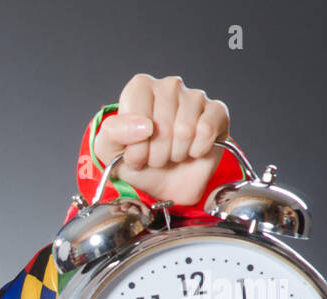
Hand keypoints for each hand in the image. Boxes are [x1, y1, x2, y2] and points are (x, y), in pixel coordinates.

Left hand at [94, 74, 229, 206]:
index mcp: (139, 88)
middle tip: (155, 157)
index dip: (136, 143)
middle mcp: (168, 86)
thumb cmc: (137, 162)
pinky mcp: (217, 111)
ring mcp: (194, 96)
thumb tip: (144, 125)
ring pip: (184, 130)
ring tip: (171, 154)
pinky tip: (192, 150)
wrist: (165, 184)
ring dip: (176, 153)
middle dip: (156, 153)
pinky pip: (206, 130)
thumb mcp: (110, 151)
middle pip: (162, 125)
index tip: (135, 155)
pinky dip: (198, 150)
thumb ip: (114, 133)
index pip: (136, 111)